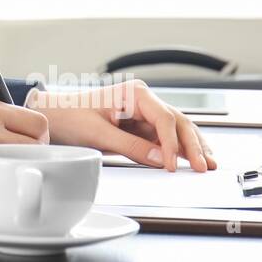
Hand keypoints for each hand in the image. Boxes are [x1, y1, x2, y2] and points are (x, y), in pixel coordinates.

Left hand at [28, 79, 216, 171]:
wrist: (54, 116)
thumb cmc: (70, 117)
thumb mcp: (98, 134)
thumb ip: (130, 146)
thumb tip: (160, 159)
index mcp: (134, 93)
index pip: (164, 118)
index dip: (172, 144)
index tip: (173, 165)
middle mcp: (144, 100)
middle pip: (178, 122)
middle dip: (193, 145)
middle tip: (204, 167)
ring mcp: (145, 112)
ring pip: (177, 129)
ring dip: (192, 147)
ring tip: (208, 164)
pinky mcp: (141, 126)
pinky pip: (166, 137)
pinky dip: (179, 149)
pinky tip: (192, 160)